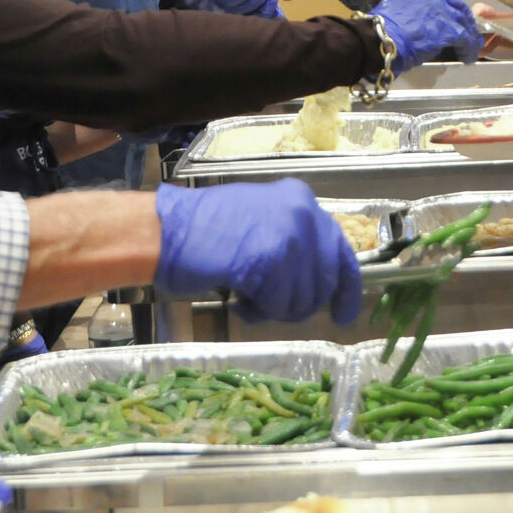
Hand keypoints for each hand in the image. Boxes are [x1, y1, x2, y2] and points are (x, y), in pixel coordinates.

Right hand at [153, 180, 361, 324]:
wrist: (165, 230)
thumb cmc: (203, 230)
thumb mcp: (261, 220)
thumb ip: (294, 242)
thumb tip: (319, 278)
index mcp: (302, 199)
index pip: (341, 250)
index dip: (347, 288)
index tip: (345, 313)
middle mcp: (303, 213)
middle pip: (325, 281)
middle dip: (302, 304)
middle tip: (271, 306)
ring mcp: (289, 236)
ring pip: (303, 298)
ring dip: (275, 309)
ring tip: (247, 295)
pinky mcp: (270, 261)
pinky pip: (278, 305)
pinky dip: (258, 312)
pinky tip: (239, 299)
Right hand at [371, 0, 482, 68]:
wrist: (381, 39)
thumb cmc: (381, 28)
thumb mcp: (396, 5)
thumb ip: (413, 6)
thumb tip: (423, 18)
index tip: (453, 5)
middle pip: (457, 2)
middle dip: (463, 16)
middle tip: (466, 28)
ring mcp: (443, 9)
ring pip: (464, 20)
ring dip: (469, 34)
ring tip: (471, 45)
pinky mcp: (450, 28)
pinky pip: (466, 38)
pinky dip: (468, 49)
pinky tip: (468, 56)